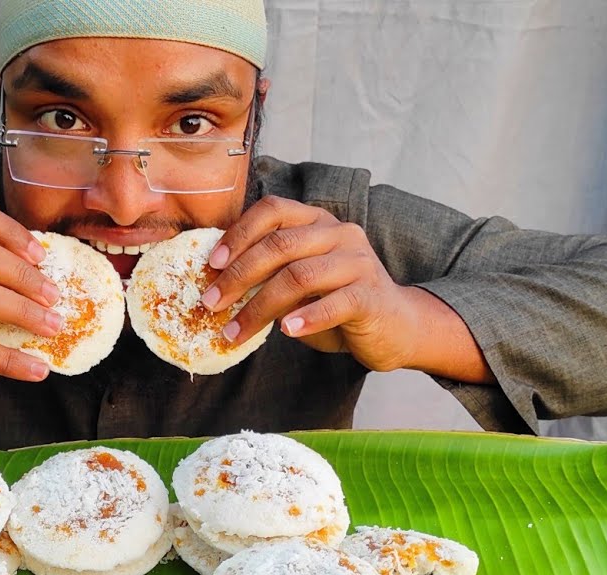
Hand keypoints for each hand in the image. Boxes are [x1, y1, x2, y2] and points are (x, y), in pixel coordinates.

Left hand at [200, 195, 421, 371]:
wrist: (396, 327)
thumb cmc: (337, 304)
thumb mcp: (298, 284)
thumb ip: (268, 275)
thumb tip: (217, 285)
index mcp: (317, 221)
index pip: (272, 211)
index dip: (238, 234)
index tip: (211, 264)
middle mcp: (339, 233)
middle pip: (279, 246)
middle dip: (238, 276)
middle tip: (210, 303)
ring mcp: (358, 262)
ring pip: (299, 276)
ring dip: (259, 307)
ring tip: (234, 331)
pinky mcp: (371, 295)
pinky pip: (333, 304)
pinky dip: (306, 318)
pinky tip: (285, 332)